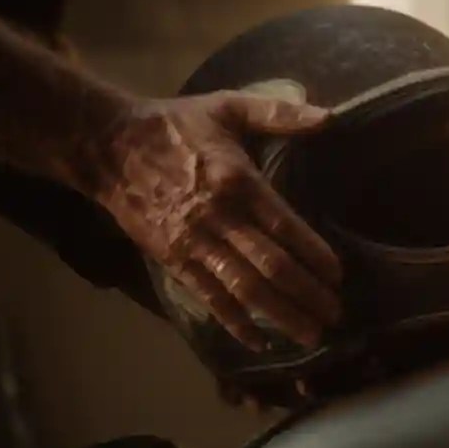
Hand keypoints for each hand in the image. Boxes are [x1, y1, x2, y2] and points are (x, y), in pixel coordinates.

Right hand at [89, 91, 341, 350]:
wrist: (110, 147)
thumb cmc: (176, 125)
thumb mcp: (228, 106)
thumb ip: (279, 113)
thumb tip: (328, 117)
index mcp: (238, 180)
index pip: (285, 226)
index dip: (315, 254)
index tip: (338, 276)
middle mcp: (219, 217)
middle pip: (270, 265)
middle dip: (307, 294)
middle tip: (336, 315)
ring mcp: (194, 243)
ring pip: (244, 288)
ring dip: (280, 315)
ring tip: (311, 335)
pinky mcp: (173, 260)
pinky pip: (209, 297)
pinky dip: (235, 322)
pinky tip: (260, 341)